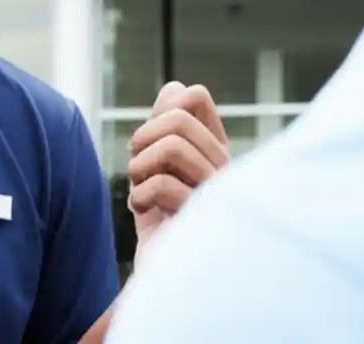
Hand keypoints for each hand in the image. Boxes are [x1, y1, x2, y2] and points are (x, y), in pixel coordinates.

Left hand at [126, 82, 229, 255]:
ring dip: (140, 168)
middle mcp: (224, 166)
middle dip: (143, 138)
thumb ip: (165, 129)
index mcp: (215, 149)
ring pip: (172, 146)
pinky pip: (163, 184)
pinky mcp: (204, 218)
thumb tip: (175, 86)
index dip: (162, 109)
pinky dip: (140, 197)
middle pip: (177, 118)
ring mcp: (218, 192)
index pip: (196, 96)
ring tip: (142, 191)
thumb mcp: (158, 170)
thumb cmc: (162, 222)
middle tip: (139, 168)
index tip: (149, 141)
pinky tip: (144, 213)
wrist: (163, 275)